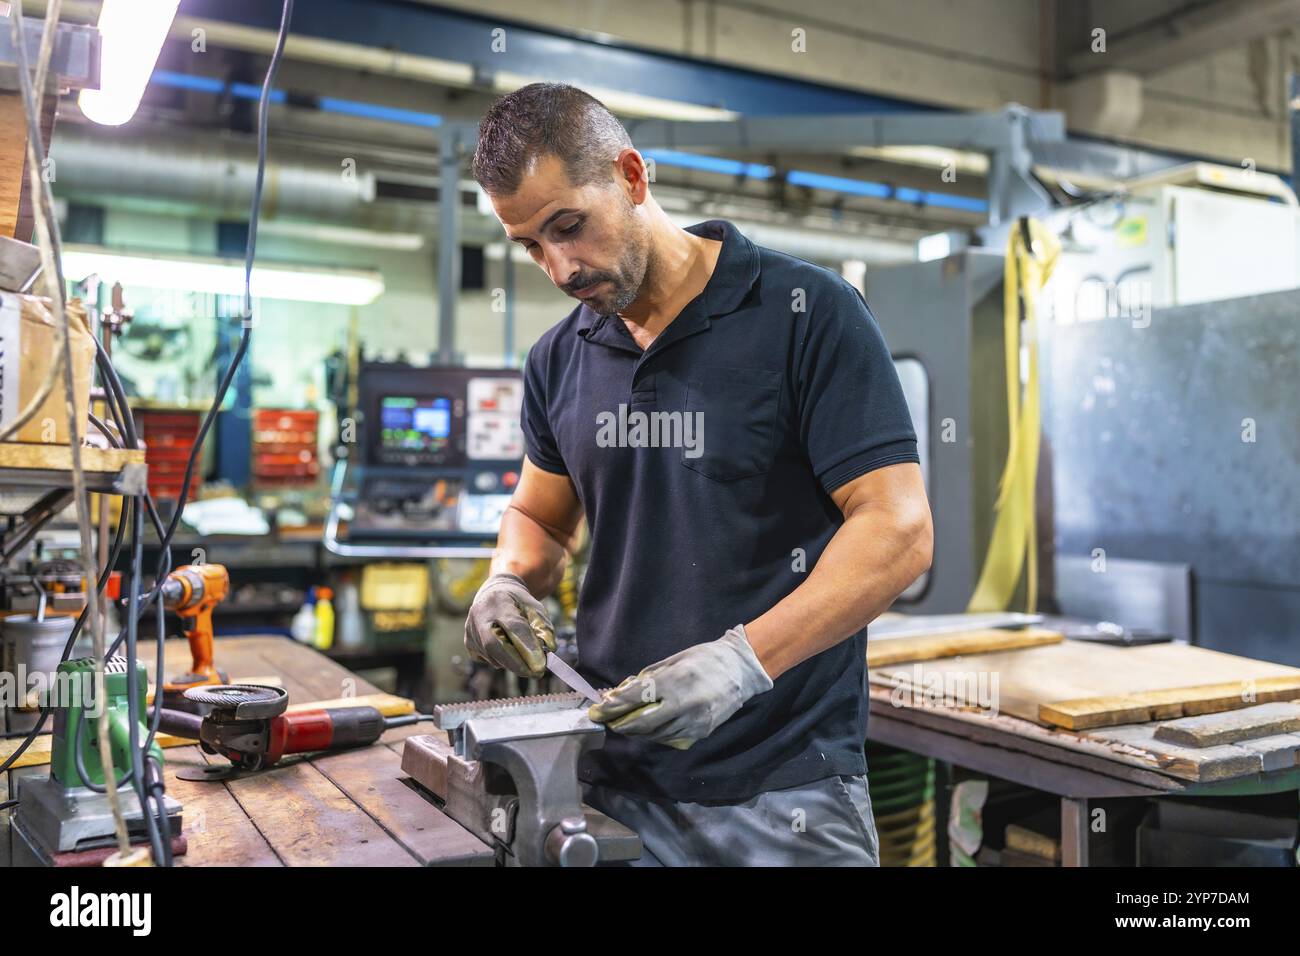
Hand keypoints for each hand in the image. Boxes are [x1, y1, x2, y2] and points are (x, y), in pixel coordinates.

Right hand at [464, 573, 556, 677]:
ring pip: (493, 657)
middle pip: (494, 645)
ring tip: (524, 650)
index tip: (541, 666)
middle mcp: (479, 616)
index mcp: (499, 602)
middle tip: (537, 673)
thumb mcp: (536, 608)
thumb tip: (549, 649)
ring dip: (513, 661)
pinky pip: (488, 660)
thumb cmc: (519, 603)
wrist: (494, 594)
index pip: (513, 627)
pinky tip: (506, 646)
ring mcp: (470, 630)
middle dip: (516, 664)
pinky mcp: (468, 644)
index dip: (527, 648)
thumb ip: (544, 628)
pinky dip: (502, 660)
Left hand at [587, 624, 772, 749]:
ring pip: (655, 735)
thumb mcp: (674, 659)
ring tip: (625, 725)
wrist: (742, 670)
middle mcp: (684, 704)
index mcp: (675, 681)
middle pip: (641, 723)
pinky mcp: (702, 732)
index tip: (598, 710)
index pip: (634, 698)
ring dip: (636, 732)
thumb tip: (623, 690)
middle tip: (607, 722)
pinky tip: (648, 729)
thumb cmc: (706, 658)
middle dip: (620, 724)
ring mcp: (694, 721)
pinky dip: (656, 735)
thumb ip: (648, 677)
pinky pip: (671, 738)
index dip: (613, 706)